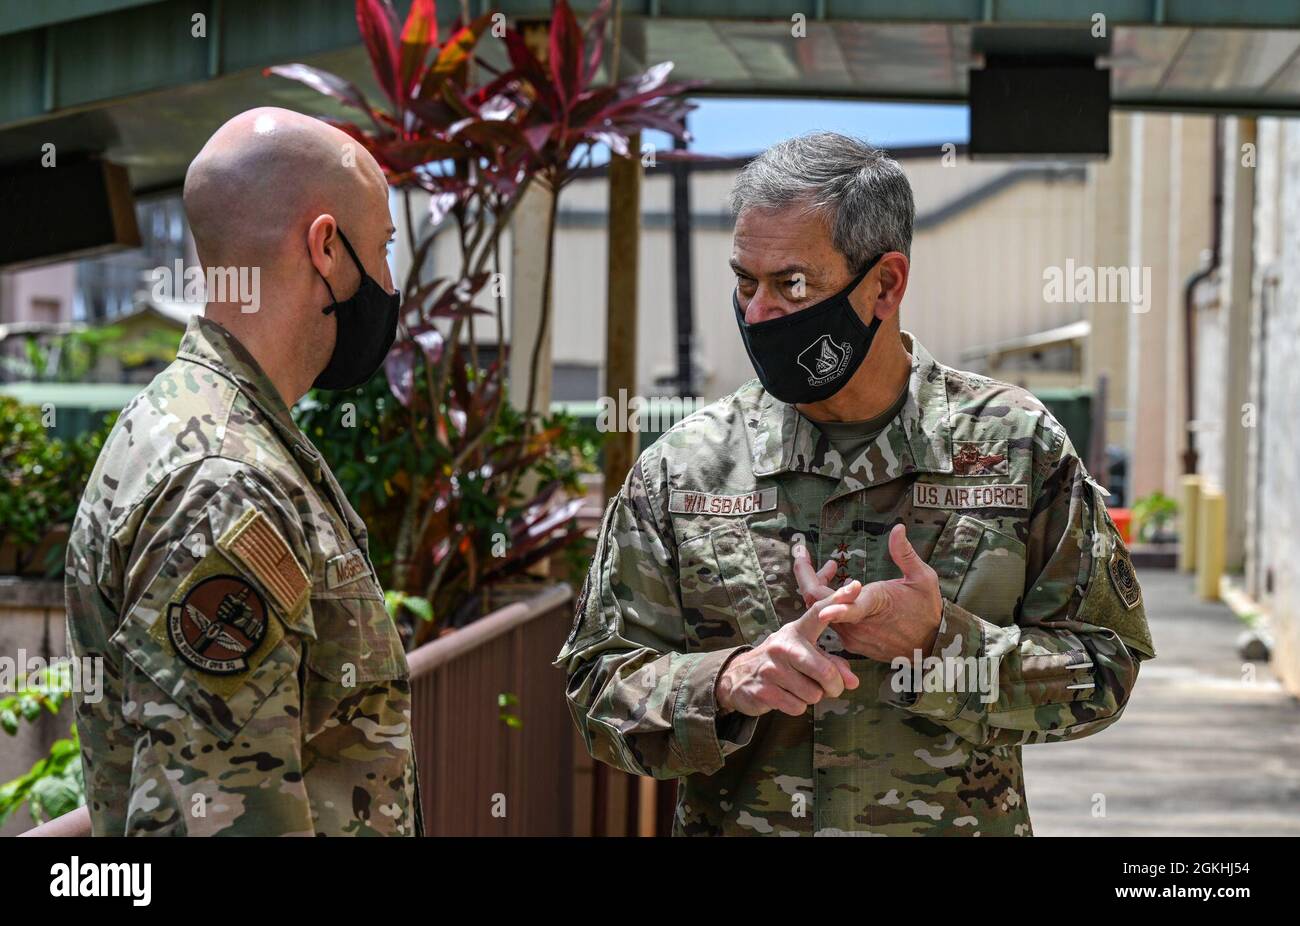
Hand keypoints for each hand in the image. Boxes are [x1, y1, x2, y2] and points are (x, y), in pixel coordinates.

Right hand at [714, 584, 861, 716]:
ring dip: (813, 697)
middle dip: (834, 686)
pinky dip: (797, 706)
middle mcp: (783, 645)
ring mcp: (771, 668)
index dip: (837, 601)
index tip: (856, 587)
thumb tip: (853, 682)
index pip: (818, 613)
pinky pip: (798, 707)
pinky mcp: (764, 690)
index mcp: (796, 631)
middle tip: (830, 688)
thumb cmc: (781, 663)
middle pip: (825, 672)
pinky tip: (786, 696)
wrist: (739, 677)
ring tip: (800, 688)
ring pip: (813, 694)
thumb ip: (832, 665)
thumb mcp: (804, 655)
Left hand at [794, 524, 941, 662]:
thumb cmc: (927, 609)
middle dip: (808, 576)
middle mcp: (859, 624)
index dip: (826, 595)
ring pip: (823, 612)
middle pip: (819, 603)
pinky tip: (843, 589)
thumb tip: (898, 528)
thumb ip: (904, 553)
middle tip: (804, 555)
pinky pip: (832, 622)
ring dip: (820, 588)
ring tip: (831, 568)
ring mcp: (854, 636)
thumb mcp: (923, 578)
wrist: (931, 646)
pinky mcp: (853, 643)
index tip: (812, 586)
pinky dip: (830, 603)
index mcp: (875, 604)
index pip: (847, 604)